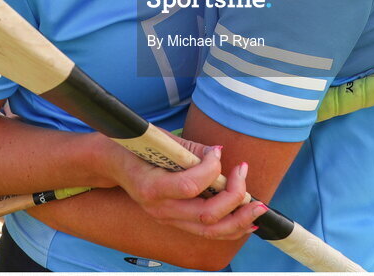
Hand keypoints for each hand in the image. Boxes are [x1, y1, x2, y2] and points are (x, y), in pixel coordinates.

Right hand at [106, 135, 263, 239]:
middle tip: (244, 174)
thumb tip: (220, 154)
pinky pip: (206, 232)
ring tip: (258, 208)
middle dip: (234, 197)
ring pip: (209, 230)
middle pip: (206, 215)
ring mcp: (166, 218)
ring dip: (238, 220)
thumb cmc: (138, 147)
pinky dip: (230, 227)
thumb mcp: (162, 141)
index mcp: (151, 187)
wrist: (115, 163)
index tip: (217, 154)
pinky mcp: (174, 222)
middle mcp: (159, 209)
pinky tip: (247, 220)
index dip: (211, 169)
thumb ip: (192, 150)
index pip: (190, 186)